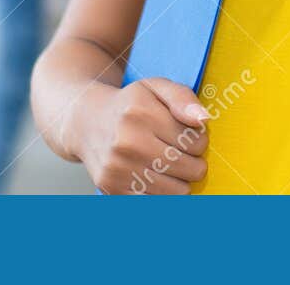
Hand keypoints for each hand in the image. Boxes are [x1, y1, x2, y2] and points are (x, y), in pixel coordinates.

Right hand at [78, 78, 209, 194]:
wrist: (86, 122)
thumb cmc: (129, 105)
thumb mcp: (156, 87)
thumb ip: (182, 97)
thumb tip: (203, 119)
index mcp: (141, 112)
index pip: (194, 141)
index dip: (200, 141)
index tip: (192, 137)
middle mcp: (127, 142)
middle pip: (187, 168)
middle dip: (195, 164)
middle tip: (186, 155)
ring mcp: (117, 168)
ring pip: (175, 191)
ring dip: (182, 182)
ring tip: (172, 166)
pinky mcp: (111, 188)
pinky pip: (154, 203)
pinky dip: (163, 195)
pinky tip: (158, 179)